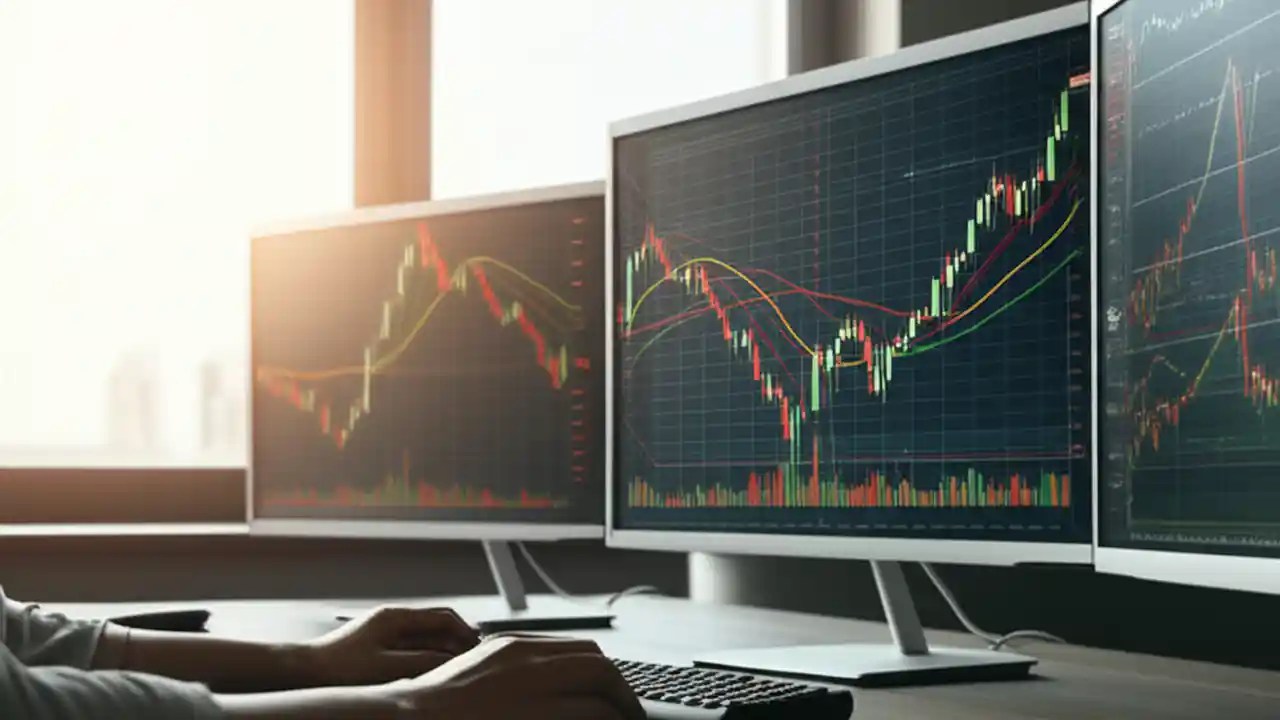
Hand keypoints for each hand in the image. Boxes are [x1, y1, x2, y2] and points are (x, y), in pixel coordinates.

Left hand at [305, 606, 478, 687]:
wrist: (306, 670)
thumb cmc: (340, 667)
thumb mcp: (386, 666)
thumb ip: (422, 660)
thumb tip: (451, 658)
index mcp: (396, 617)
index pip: (443, 617)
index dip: (465, 633)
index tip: (479, 649)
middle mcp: (393, 619)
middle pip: (437, 623)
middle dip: (458, 639)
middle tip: (473, 659)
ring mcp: (386, 630)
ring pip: (427, 635)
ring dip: (444, 648)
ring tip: (457, 666)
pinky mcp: (379, 644)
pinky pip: (413, 645)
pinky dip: (428, 654)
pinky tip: (432, 670)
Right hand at [390, 634, 644, 719]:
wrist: (410, 719)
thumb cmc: (434, 703)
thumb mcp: (479, 668)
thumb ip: (514, 666)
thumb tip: (548, 676)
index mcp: (518, 648)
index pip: (584, 652)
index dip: (606, 674)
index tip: (614, 691)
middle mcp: (532, 667)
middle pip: (601, 672)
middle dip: (624, 695)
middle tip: (631, 714)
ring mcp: (536, 697)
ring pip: (601, 706)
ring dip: (618, 716)